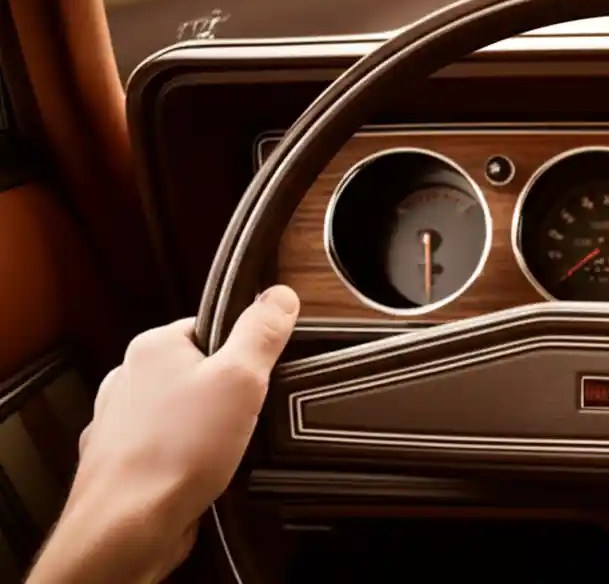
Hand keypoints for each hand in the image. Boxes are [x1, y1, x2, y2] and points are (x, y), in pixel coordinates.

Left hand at [27, 285, 299, 583]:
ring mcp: (117, 420)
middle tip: (245, 417)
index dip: (242, 351)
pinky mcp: (119, 460)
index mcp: (153, 346)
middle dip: (224, 395)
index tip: (257, 377)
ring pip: (177, 412)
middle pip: (195, 371)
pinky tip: (197, 473)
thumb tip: (280, 294)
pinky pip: (163, 447)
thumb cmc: (180, 450)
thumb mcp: (241, 378)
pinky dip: (182, 458)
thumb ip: (262, 332)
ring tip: (222, 450)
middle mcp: (127, 376)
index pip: (209, 327)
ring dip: (201, 429)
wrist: (128, 524)